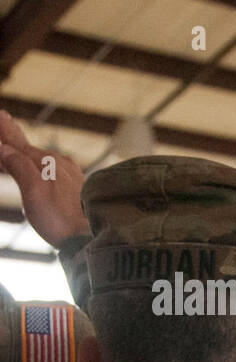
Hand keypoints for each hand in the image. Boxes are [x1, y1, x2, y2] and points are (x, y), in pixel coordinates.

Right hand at [0, 111, 89, 247]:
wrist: (91, 239)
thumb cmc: (60, 218)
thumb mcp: (33, 191)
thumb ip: (19, 166)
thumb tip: (4, 148)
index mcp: (46, 162)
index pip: (19, 142)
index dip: (7, 130)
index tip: (1, 114)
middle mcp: (61, 165)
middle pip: (31, 150)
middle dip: (16, 138)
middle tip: (4, 119)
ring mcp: (72, 177)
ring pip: (44, 161)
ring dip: (29, 153)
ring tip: (18, 146)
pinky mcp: (79, 190)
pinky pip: (55, 172)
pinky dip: (43, 166)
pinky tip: (45, 169)